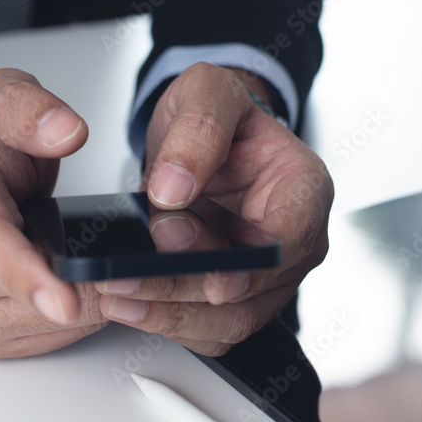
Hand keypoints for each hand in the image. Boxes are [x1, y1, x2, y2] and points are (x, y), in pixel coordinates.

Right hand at [0, 69, 107, 357]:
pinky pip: (55, 340)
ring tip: (81, 254)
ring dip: (88, 298)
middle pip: (37, 299)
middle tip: (110, 247)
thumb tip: (65, 131)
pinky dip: (80, 316)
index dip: (29, 277)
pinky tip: (75, 281)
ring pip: (55, 326)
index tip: (65, 301)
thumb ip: (28, 107)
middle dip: (88, 281)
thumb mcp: (1, 99)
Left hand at [96, 63, 332, 355]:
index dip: (254, 269)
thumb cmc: (220, 119)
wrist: (203, 140)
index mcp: (304, 188)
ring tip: (117, 295)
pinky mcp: (233, 297)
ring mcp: (266, 277)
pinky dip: (165, 322)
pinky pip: (206, 329)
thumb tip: (174, 187)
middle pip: (253, 290)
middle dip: (188, 289)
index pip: (291, 241)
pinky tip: (126, 304)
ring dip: (170, 315)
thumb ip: (198, 130)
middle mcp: (293, 241)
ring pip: (229, 321)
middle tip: (131, 275)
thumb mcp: (208, 92)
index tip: (215, 281)